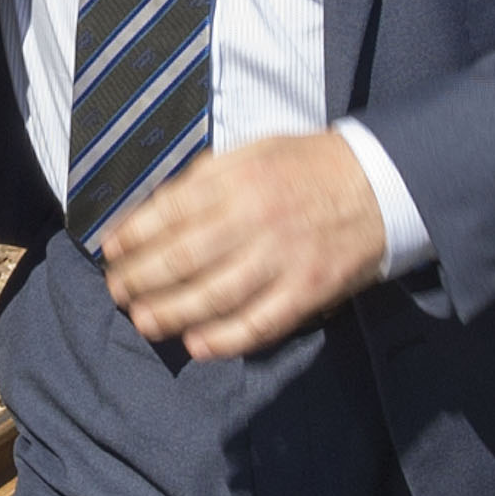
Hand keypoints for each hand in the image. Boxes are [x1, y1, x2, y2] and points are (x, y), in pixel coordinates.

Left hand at [101, 132, 389, 359]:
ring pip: (213, 295)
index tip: (111, 249)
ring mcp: (282, 258)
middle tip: (118, 291)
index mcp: (238, 180)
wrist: (383, 183)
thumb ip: (209, 176)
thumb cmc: (312, 166)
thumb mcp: (256, 150)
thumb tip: (159, 204)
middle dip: (140, 278)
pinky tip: (197, 345)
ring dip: (171, 312)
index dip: (133, 234)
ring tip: (144, 321)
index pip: (169, 212)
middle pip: (182, 257)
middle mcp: (255, 218)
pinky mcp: (306, 290)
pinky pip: (259, 322)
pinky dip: (225, 338)